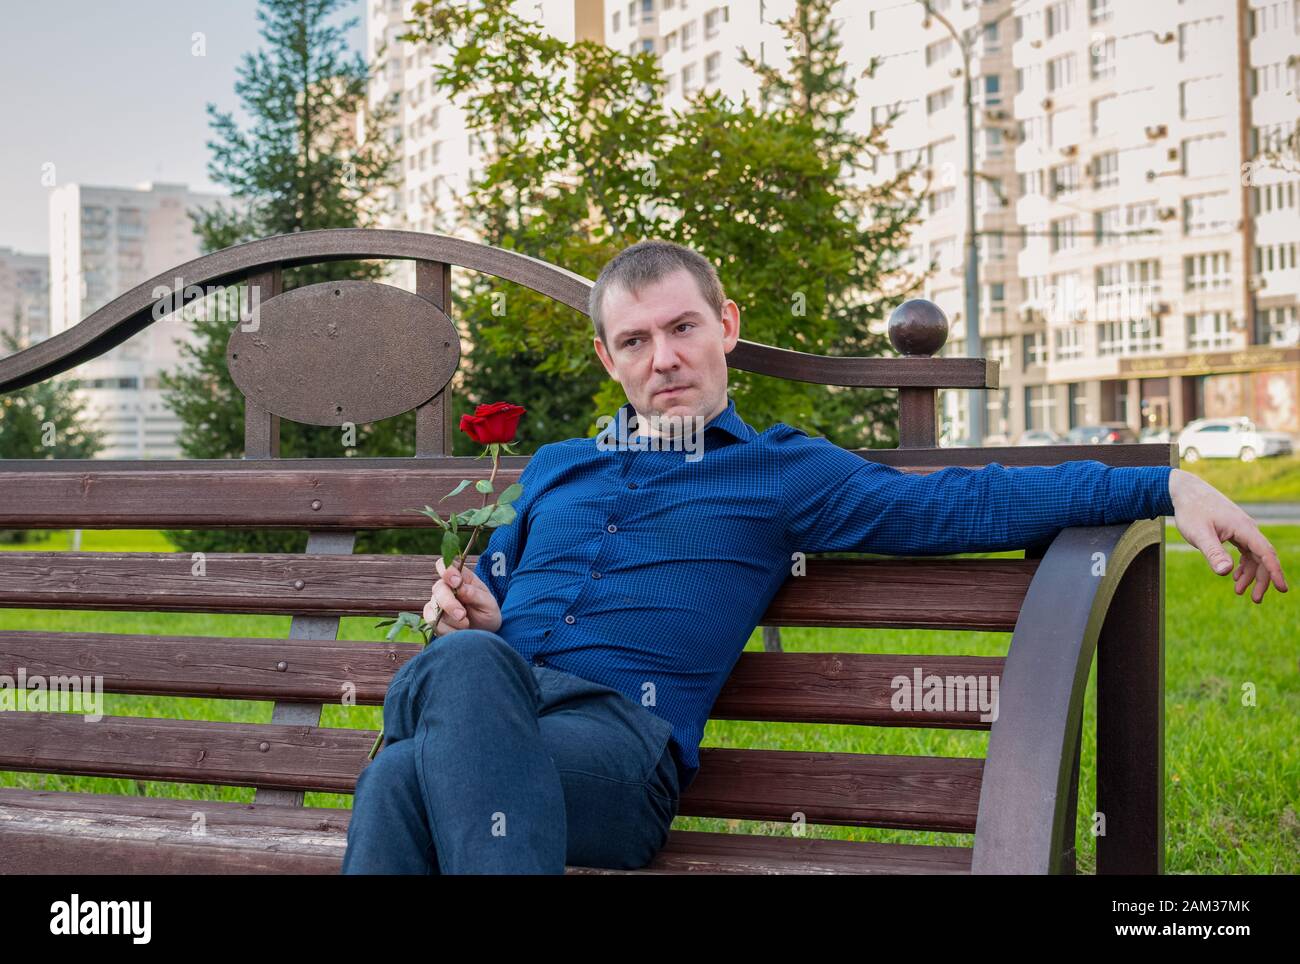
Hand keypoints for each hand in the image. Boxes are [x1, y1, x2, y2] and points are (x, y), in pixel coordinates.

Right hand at [424, 557, 502, 634]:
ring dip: (450, 620)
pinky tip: (458, 632)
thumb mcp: (488, 603)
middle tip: (462, 615)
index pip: (445, 565)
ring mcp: (437, 603)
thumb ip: (474, 593)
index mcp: (462, 577)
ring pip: (434, 608)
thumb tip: (459, 586)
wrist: (484, 633)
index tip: (456, 581)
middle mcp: (447, 587)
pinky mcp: (433, 618)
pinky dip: (447, 630)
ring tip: (466, 625)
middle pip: (438, 588)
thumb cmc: (487, 613)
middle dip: (449, 603)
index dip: (447, 570)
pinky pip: (433, 623)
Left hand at [1169, 468, 1287, 603]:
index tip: (1282, 588)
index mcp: (1244, 528)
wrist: (1186, 491)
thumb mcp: (1199, 534)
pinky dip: (1243, 564)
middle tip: (1255, 599)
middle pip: (1263, 557)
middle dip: (1262, 579)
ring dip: (1250, 574)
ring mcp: (1242, 529)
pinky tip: (1235, 575)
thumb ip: (1213, 552)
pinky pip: (1246, 550)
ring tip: (1239, 591)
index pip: (1265, 552)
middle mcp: (1247, 528)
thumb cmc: (1192, 511)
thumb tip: (1225, 573)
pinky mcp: (1234, 530)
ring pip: (1254, 556)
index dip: (1274, 571)